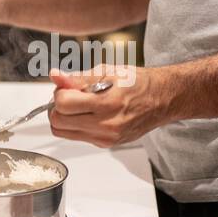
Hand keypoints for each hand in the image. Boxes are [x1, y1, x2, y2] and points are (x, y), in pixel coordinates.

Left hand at [47, 64, 170, 147]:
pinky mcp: (106, 144)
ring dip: (64, 118)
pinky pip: (77, 137)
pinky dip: (76, 125)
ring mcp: (105, 138)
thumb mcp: (108, 71)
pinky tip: (90, 114)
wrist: (162, 99)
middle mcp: (106, 125)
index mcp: (107, 104)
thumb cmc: (138, 83)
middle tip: (71, 96)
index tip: (68, 87)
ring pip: (63, 132)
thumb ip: (78, 77)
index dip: (60, 92)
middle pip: (58, 122)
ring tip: (80, 105)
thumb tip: (56, 76)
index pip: (62, 104)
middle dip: (58, 107)